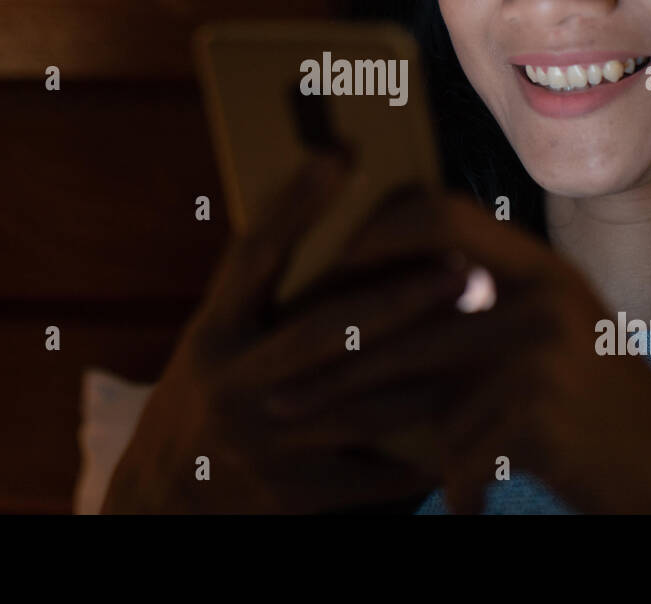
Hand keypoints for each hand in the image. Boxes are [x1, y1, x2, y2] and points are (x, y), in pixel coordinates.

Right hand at [100, 154, 464, 512]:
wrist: (164, 498)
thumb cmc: (211, 390)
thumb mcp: (217, 334)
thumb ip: (263, 289)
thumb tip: (327, 201)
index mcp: (213, 330)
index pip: (253, 255)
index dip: (294, 203)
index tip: (341, 152)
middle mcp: (234, 382)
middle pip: (326, 330)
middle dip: (401, 299)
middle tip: (463, 269)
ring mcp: (264, 442)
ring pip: (365, 405)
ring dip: (430, 373)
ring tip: (486, 341)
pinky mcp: (293, 495)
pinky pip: (376, 474)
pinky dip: (423, 453)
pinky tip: (469, 427)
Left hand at [256, 184, 650, 513]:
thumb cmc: (599, 414)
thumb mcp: (545, 337)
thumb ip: (476, 308)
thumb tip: (377, 296)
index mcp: (539, 264)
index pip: (438, 209)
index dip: (375, 233)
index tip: (328, 272)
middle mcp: (543, 288)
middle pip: (407, 286)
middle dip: (338, 321)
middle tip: (284, 358)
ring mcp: (542, 344)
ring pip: (410, 366)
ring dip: (343, 397)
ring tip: (290, 417)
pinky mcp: (539, 406)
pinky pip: (453, 439)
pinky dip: (439, 474)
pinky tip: (443, 501)